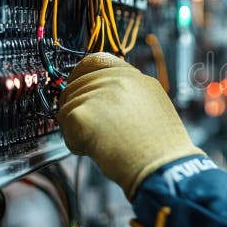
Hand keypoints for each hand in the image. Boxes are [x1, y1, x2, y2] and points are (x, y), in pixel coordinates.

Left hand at [57, 53, 204, 198]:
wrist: (162, 166)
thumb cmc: (161, 147)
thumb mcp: (153, 108)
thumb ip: (128, 95)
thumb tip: (103, 98)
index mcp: (137, 78)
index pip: (98, 60)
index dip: (84, 74)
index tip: (80, 86)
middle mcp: (118, 80)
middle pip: (77, 84)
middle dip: (78, 107)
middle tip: (91, 127)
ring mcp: (100, 94)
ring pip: (69, 106)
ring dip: (78, 127)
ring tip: (103, 142)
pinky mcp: (83, 113)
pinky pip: (65, 125)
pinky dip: (76, 141)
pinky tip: (97, 149)